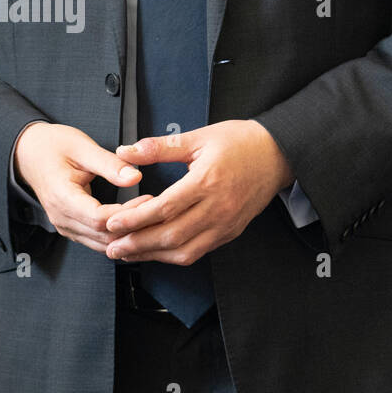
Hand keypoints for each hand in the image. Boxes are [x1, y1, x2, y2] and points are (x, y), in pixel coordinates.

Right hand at [14, 122, 143, 252]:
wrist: (29, 153)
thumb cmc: (53, 146)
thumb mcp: (82, 147)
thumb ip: (110, 164)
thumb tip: (136, 177)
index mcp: (62, 197)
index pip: (99, 218)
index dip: (128, 213)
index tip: (151, 200)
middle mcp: (62, 218)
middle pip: (104, 236)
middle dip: (134, 228)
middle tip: (160, 213)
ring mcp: (66, 226)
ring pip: (103, 244)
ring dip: (129, 237)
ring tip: (154, 221)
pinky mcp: (72, 228)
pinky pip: (99, 241)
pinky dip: (120, 238)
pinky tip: (139, 228)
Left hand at [104, 120, 294, 264]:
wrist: (278, 155)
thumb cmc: (241, 143)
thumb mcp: (199, 137)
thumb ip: (160, 147)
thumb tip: (126, 151)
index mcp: (207, 181)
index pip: (165, 208)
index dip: (136, 219)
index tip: (113, 223)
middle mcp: (218, 207)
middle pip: (172, 235)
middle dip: (138, 244)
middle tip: (113, 246)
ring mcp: (226, 223)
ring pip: (185, 250)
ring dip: (154, 255)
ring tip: (130, 253)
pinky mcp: (230, 231)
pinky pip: (199, 251)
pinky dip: (174, 255)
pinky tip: (157, 251)